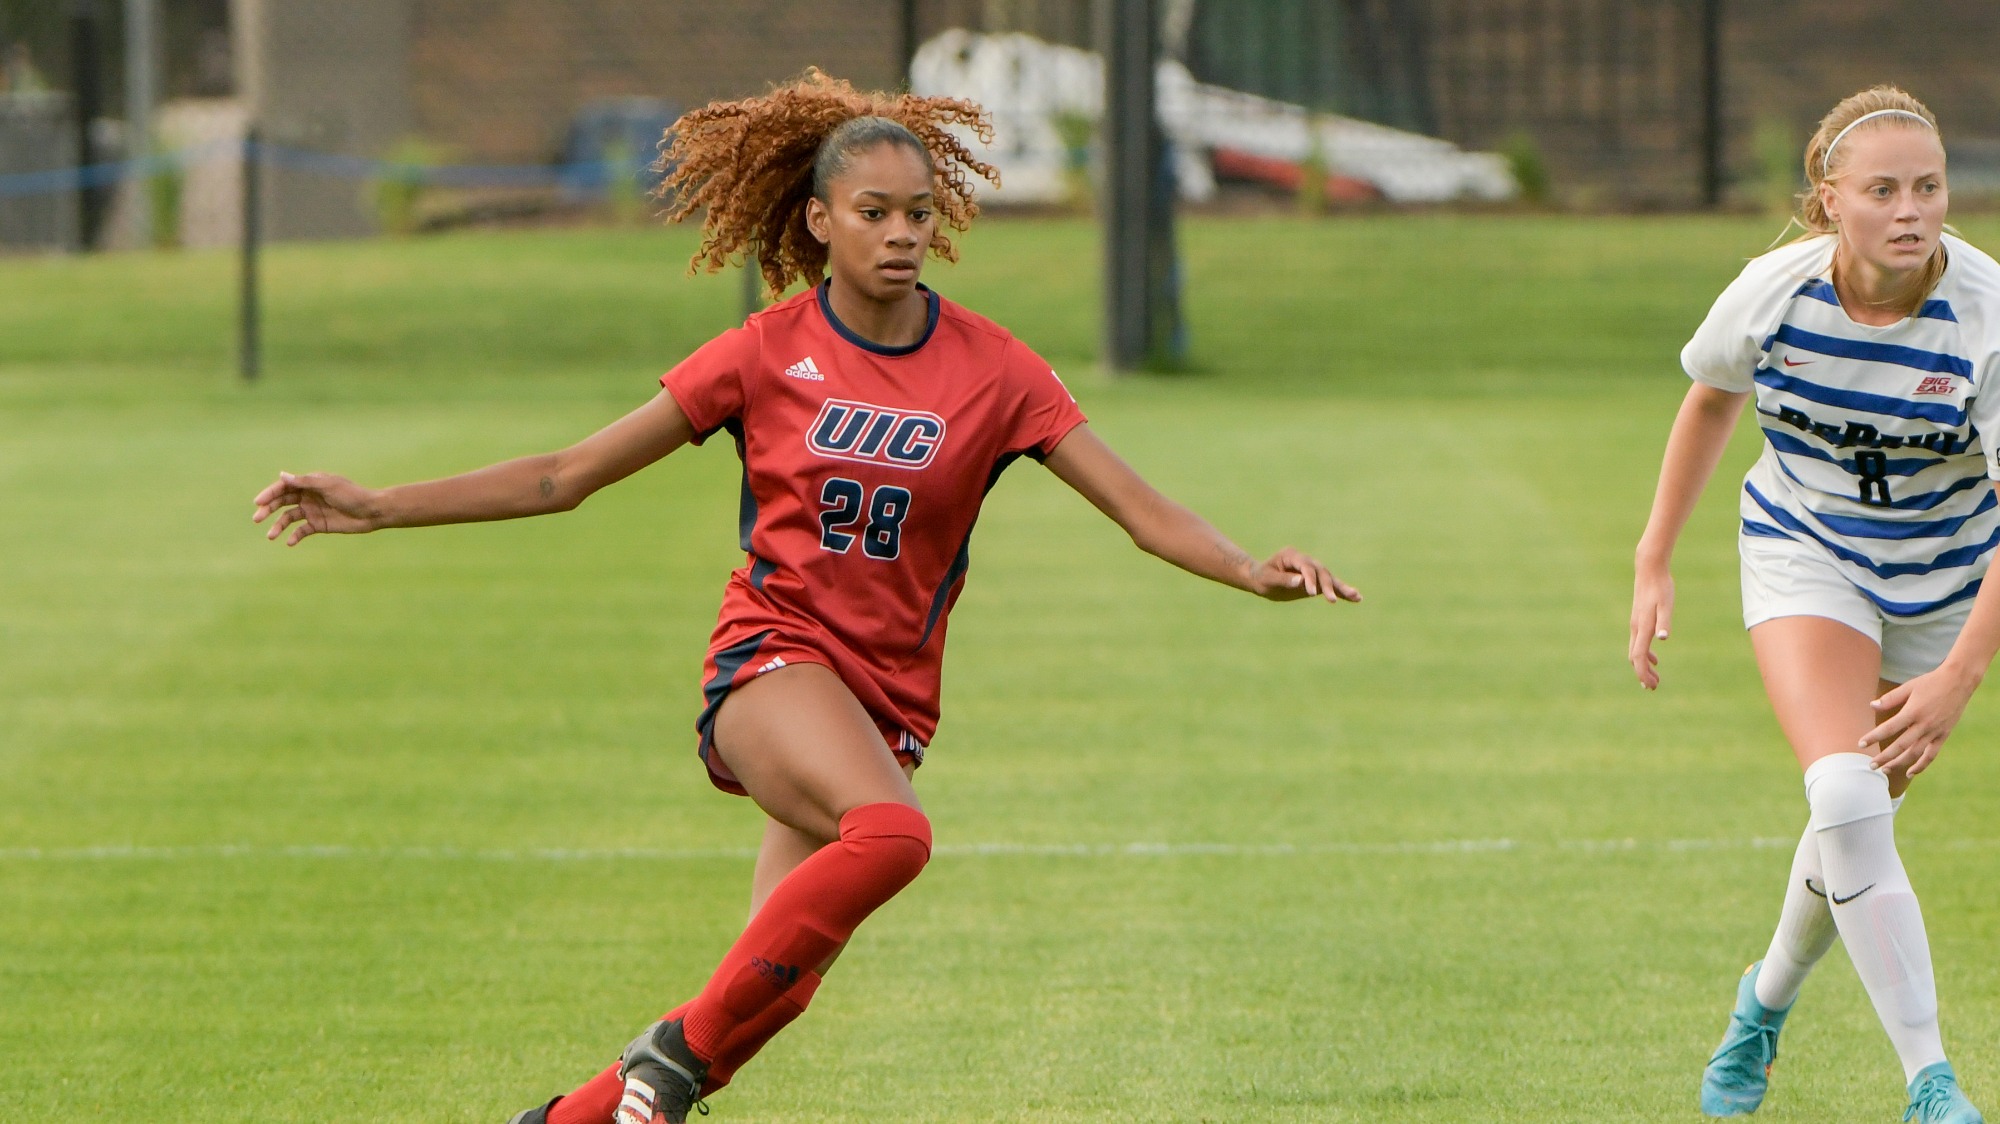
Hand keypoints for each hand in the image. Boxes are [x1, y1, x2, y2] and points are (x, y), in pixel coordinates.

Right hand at [252, 471, 378, 544]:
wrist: (371, 512)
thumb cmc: (351, 495)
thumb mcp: (327, 486)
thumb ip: (304, 482)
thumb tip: (281, 475)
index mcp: (309, 483)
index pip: (284, 487)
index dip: (270, 494)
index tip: (258, 502)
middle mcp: (308, 496)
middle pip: (282, 502)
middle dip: (268, 509)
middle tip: (257, 518)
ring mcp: (312, 511)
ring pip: (289, 518)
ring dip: (278, 526)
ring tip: (271, 535)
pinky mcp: (319, 525)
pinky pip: (302, 531)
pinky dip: (294, 536)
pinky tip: (289, 542)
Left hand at [1248, 547, 1361, 603]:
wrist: (1260, 578)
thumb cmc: (1261, 578)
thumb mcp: (1267, 580)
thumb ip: (1283, 580)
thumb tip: (1301, 581)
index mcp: (1292, 556)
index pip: (1306, 567)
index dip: (1310, 579)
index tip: (1311, 593)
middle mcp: (1305, 560)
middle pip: (1321, 571)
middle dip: (1328, 585)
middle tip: (1331, 600)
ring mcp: (1312, 570)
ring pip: (1329, 578)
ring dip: (1342, 588)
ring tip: (1356, 596)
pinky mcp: (1316, 581)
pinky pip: (1330, 585)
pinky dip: (1341, 592)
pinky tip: (1356, 598)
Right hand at [1630, 563, 1673, 689]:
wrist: (1649, 571)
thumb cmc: (1661, 588)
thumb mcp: (1666, 605)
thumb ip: (1665, 622)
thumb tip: (1664, 638)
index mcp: (1643, 628)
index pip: (1638, 656)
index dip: (1643, 673)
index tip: (1650, 685)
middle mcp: (1636, 629)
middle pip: (1635, 658)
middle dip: (1643, 674)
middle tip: (1653, 688)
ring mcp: (1636, 625)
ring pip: (1636, 652)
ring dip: (1644, 666)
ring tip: (1654, 679)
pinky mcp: (1639, 621)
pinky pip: (1639, 643)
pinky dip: (1645, 655)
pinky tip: (1655, 659)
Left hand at [1862, 663, 1980, 776]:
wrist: (1959, 682)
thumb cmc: (1930, 682)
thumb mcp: (1909, 687)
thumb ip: (1890, 699)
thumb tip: (1872, 706)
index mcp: (1913, 712)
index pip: (1889, 728)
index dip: (1874, 737)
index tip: (1861, 744)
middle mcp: (1924, 724)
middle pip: (1901, 746)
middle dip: (1884, 757)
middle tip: (1871, 765)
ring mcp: (1935, 731)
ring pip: (1915, 753)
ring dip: (1899, 764)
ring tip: (1885, 770)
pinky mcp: (1944, 735)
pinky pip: (1931, 754)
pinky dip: (1921, 765)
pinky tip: (1910, 773)